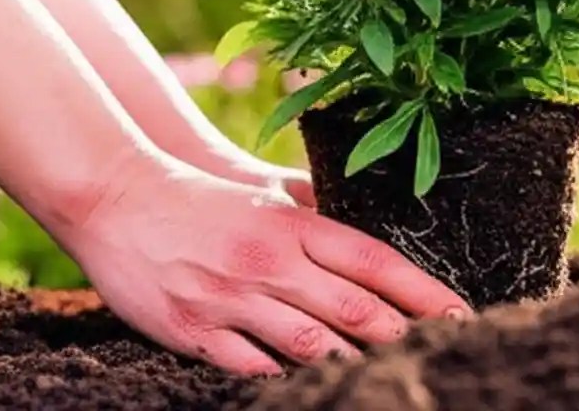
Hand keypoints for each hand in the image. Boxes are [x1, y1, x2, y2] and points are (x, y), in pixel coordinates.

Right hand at [63, 155, 471, 375]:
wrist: (118, 193)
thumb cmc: (202, 193)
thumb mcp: (266, 187)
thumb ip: (318, 207)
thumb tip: (370, 225)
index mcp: (292, 224)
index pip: (374, 261)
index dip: (423, 291)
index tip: (460, 314)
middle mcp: (269, 260)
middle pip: (353, 309)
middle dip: (405, 337)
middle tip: (444, 355)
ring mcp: (230, 297)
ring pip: (308, 344)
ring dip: (353, 365)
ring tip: (387, 380)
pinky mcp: (192, 327)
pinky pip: (248, 366)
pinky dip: (281, 380)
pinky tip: (309, 390)